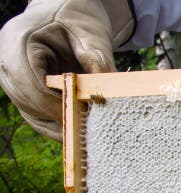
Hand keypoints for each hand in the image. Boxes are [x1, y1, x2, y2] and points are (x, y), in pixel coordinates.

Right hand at [0, 0, 133, 139]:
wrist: (64, 10)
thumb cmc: (75, 17)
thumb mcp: (91, 34)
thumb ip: (98, 62)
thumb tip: (107, 97)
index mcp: (19, 42)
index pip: (31, 85)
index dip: (58, 106)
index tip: (87, 119)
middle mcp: (8, 65)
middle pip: (31, 105)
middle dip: (65, 119)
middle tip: (97, 129)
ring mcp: (14, 81)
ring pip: (36, 117)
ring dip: (65, 126)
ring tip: (94, 130)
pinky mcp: (25, 94)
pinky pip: (41, 118)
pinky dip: (63, 125)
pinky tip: (86, 129)